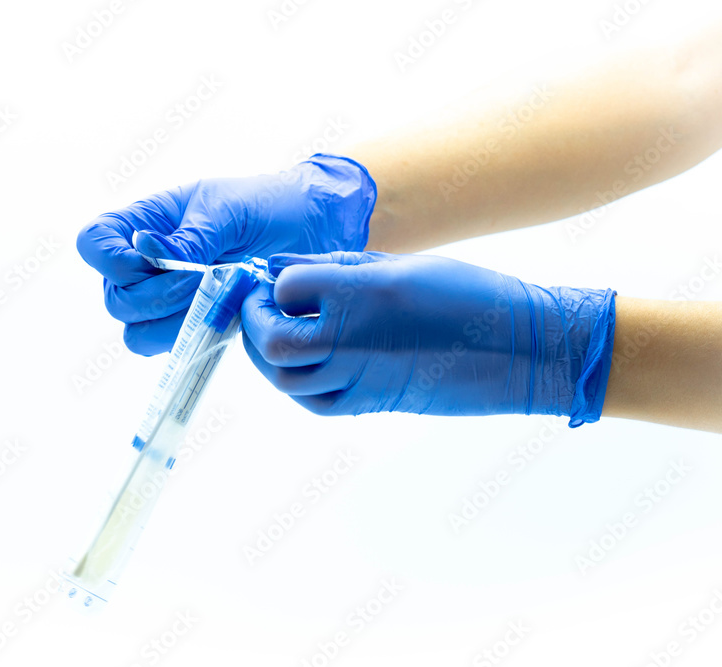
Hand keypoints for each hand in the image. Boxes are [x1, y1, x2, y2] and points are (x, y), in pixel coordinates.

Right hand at [76, 154, 375, 354]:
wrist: (314, 231)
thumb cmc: (269, 207)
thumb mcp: (230, 211)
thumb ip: (190, 237)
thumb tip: (149, 252)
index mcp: (145, 223)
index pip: (93, 244)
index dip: (110, 260)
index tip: (150, 259)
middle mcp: (146, 265)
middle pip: (116, 299)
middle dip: (156, 295)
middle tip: (202, 279)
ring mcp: (168, 300)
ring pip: (139, 333)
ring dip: (177, 321)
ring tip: (220, 295)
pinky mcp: (194, 325)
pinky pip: (173, 347)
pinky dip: (196, 335)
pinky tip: (228, 312)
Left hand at [240, 251, 616, 424]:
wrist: (515, 349)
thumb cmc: (464, 294)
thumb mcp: (397, 264)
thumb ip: (335, 266)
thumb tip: (282, 266)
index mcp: (358, 295)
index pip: (284, 288)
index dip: (276, 281)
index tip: (280, 278)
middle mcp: (349, 340)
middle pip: (270, 341)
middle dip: (255, 322)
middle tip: (263, 307)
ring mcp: (358, 378)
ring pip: (284, 378)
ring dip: (269, 355)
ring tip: (280, 334)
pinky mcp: (370, 405)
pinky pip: (314, 401)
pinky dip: (297, 383)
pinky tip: (308, 363)